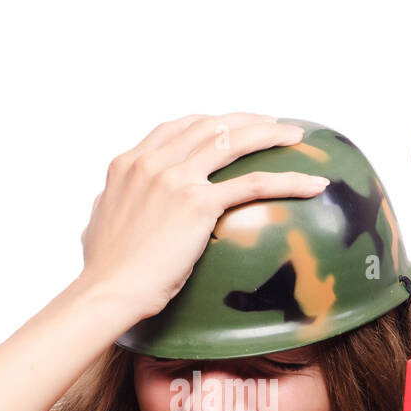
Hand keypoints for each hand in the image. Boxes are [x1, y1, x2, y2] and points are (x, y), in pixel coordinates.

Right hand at [78, 113, 328, 323]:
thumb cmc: (104, 270)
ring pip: (234, 141)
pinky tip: (312, 183)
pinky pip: (254, 183)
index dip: (209, 122)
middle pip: (210, 126)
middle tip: (272, 124)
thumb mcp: (98, 223)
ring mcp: (176, 179)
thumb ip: (109, 203)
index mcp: (129, 163)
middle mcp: (153, 162)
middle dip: (246, 120)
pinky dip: (288, 179)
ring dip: (270, 134)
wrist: (108, 291)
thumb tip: (107, 203)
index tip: (230, 124)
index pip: (177, 127)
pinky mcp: (199, 204)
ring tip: (296, 136)